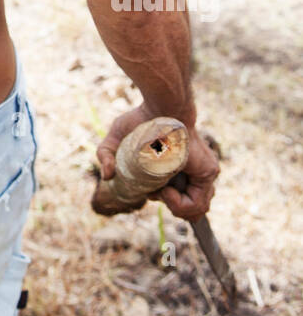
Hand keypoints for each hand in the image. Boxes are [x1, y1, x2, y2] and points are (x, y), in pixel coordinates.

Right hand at [96, 104, 219, 220]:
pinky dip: (180, 205)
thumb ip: (105, 155)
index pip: (180, 197)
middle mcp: (194, 172)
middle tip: (156, 190)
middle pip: (190, 205)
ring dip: (173, 206)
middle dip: (170, 204)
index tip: (149, 189)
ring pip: (196, 208)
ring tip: (162, 190)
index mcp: (179, 168)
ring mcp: (203, 172)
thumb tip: (108, 177)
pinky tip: (167, 190)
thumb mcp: (116, 137)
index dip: (162, 199)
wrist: (162, 107)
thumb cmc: (141, 118)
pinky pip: (198, 204)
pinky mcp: (208, 172)